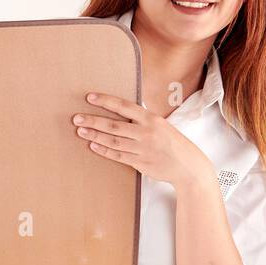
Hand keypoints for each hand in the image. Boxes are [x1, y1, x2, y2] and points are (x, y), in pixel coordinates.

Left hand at [72, 92, 210, 188]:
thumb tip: (120, 111)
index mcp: (151, 119)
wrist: (188, 166)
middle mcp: (146, 132)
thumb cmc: (172, 143)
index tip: (90, 97)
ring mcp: (143, 149)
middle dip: (93, 121)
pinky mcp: (140, 163)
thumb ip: (142, 120)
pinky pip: (118, 156)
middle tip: (76, 118)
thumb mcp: (161, 125)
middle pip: (114, 125)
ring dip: (95, 136)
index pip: (125, 107)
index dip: (106, 101)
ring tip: (80, 131)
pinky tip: (93, 146)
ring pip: (113, 141)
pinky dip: (104, 151)